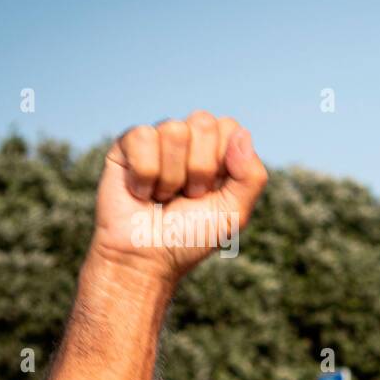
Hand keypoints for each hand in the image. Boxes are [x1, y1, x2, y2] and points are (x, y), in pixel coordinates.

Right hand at [91, 111, 267, 285]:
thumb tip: (241, 134)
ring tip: (165, 196)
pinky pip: (142, 137)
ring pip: (174, 129)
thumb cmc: (191, 236)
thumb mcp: (235, 213)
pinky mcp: (127, 145)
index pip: (230, 127)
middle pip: (204, 122)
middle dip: (200, 168)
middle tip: (189, 195)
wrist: (146, 257)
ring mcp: (158, 140)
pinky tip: (142, 191)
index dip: (224, 161)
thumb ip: (252, 176)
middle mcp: (189, 140)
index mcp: (218, 152)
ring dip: (172, 176)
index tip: (213, 191)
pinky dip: (145, 174)